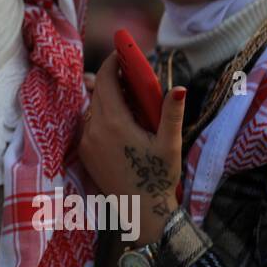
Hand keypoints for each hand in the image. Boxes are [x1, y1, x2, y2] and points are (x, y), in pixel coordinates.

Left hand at [78, 51, 186, 242]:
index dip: (114, 64)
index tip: (123, 55)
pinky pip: (90, 125)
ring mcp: (87, 142)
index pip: (108, 82)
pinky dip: (103, 117)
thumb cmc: (159, 178)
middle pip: (99, 93)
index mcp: (114, 123)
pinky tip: (121, 123)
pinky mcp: (85, 153)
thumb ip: (172, 113)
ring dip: (108, 100)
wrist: (141, 212)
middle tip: (132, 76)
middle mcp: (95, 130)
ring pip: (94, 109)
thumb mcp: (170, 144)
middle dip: (113, 80)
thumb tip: (180, 87)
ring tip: (130, 101)